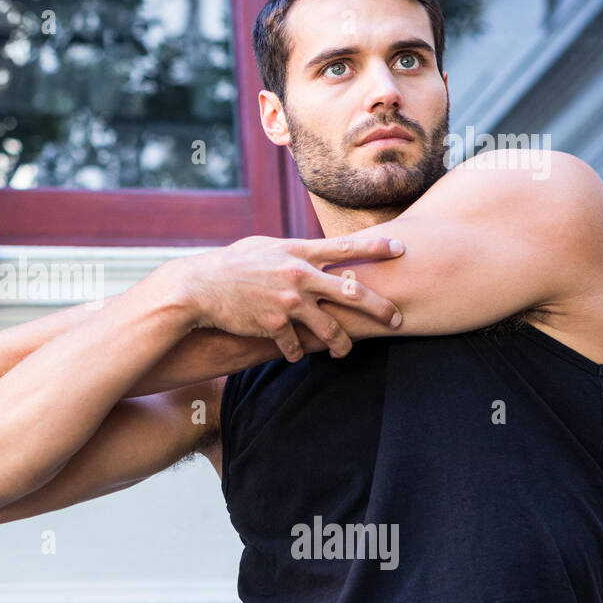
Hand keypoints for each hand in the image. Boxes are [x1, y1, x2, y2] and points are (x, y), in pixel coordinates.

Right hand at [175, 235, 404, 361]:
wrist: (199, 288)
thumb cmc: (232, 264)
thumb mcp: (265, 248)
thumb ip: (294, 251)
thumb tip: (316, 251)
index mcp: (297, 252)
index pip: (345, 247)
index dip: (377, 248)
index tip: (402, 250)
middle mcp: (298, 275)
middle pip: (351, 291)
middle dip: (379, 307)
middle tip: (397, 319)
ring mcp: (287, 301)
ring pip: (329, 328)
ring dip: (340, 344)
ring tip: (344, 351)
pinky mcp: (273, 324)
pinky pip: (295, 345)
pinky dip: (296, 351)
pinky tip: (294, 354)